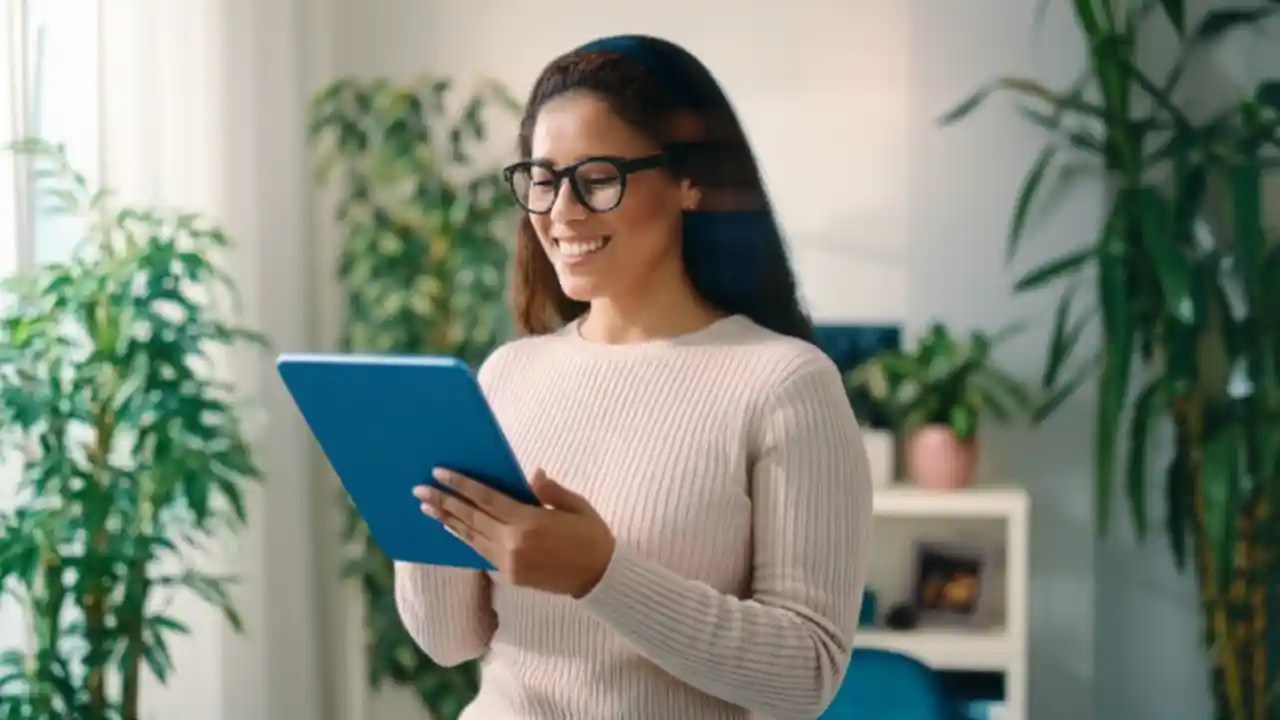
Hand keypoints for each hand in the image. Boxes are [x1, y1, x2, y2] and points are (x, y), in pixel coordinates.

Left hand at [413, 468, 615, 598]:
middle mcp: (513, 543)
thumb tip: (532, 475)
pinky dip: (465, 539)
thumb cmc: (591, 536)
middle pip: (471, 518)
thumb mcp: (577, 506)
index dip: (462, 485)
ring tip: (427, 508)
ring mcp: (509, 562)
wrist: (600, 577)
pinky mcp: (509, 576)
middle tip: (419, 489)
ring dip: (448, 521)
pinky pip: (481, 553)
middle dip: (444, 501)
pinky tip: (452, 529)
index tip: (440, 472)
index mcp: (529, 521)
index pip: (487, 499)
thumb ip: (551, 491)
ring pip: (471, 537)